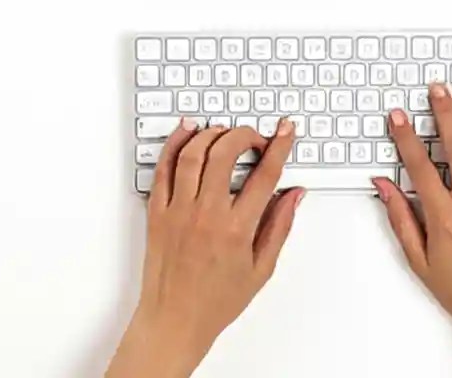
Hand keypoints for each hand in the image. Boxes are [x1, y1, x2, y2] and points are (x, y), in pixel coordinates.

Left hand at [107, 119, 303, 377]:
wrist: (174, 321)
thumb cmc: (215, 301)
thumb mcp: (261, 268)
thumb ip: (280, 226)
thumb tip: (294, 195)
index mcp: (237, 230)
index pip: (264, 175)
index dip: (279, 146)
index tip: (285, 131)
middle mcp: (206, 215)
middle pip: (225, 153)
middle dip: (244, 134)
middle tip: (254, 136)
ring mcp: (178, 211)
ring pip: (193, 154)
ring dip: (211, 134)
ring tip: (224, 133)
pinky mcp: (157, 213)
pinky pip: (163, 168)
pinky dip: (175, 143)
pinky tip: (186, 133)